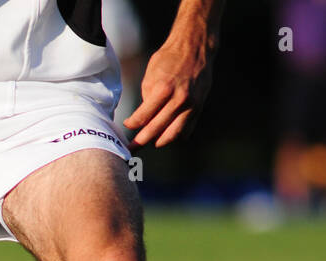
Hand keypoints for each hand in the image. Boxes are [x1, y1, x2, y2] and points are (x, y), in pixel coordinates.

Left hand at [123, 26, 216, 147]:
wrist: (195, 48)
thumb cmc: (169, 59)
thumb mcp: (151, 75)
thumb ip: (147, 99)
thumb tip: (143, 118)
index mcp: (163, 89)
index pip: (142, 117)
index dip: (132, 125)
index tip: (127, 126)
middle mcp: (179, 99)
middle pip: (156, 130)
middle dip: (141, 141)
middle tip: (132, 148)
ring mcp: (191, 105)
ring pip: (173, 134)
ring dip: (159, 141)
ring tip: (150, 143)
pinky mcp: (199, 107)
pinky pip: (186, 129)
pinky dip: (176, 135)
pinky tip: (166, 135)